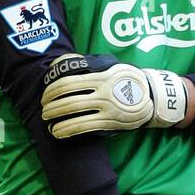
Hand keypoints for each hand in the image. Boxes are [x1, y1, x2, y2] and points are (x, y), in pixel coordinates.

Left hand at [42, 53, 187, 137]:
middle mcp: (102, 92)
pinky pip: (83, 128)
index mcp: (100, 76)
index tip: (45, 94)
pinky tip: (57, 131)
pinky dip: (67, 130)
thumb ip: (88, 64)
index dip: (52, 89)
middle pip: (68, 99)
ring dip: (56, 119)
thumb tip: (62, 63)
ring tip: (48, 121)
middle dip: (51, 105)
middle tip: (44, 109)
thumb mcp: (110, 64)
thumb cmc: (126, 78)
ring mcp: (106, 109)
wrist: (151, 97)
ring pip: (74, 115)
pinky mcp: (109, 123)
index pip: (68, 81)